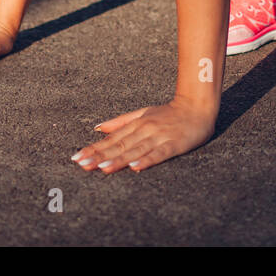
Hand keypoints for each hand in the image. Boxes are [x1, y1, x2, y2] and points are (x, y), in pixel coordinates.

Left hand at [72, 97, 216, 173]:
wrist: (198, 106)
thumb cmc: (170, 113)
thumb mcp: (143, 113)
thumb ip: (120, 122)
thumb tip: (97, 128)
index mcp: (136, 124)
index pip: (111, 139)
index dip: (94, 148)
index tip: (77, 157)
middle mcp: (145, 130)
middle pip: (119, 145)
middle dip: (100, 156)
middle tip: (82, 165)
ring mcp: (159, 137)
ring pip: (135, 151)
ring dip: (118, 160)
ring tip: (102, 169)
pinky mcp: (174, 145)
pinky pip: (158, 154)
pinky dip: (146, 160)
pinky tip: (135, 168)